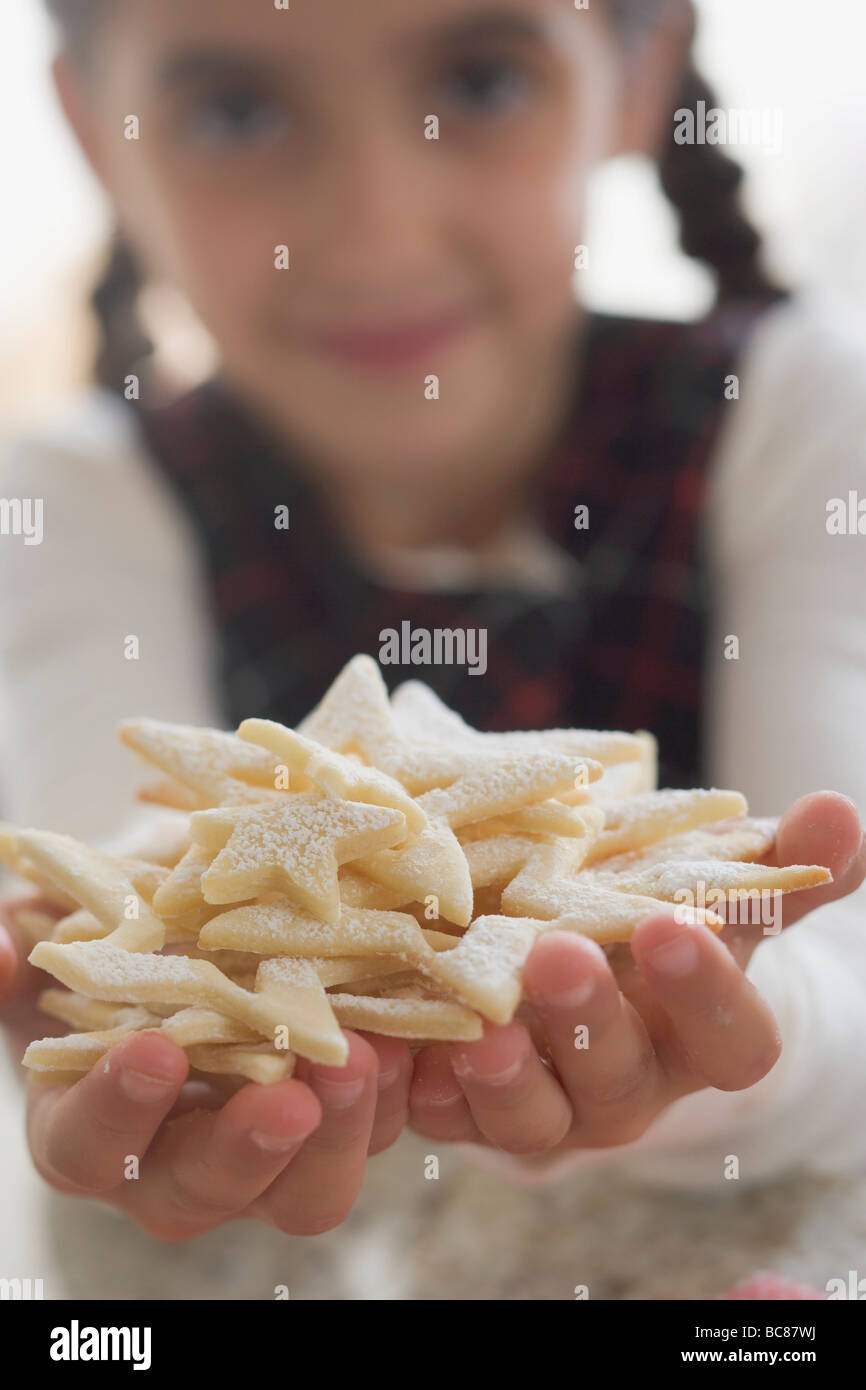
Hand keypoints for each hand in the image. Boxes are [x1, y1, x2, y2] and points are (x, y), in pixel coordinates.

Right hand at [0, 903, 412, 1239]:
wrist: (198, 922)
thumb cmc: (117, 928)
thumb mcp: (67, 920)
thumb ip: (27, 934)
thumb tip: (4, 947)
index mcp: (93, 1122)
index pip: (88, 1146)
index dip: (116, 1110)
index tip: (155, 1051)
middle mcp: (175, 1162)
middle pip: (206, 1193)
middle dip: (249, 1148)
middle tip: (292, 1092)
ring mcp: (266, 1150)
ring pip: (307, 1189)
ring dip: (343, 1128)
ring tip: (371, 1053)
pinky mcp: (341, 1119)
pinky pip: (378, 1129)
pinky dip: (406, 1088)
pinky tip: (428, 1031)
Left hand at [408, 790, 865, 1156]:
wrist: (569, 967)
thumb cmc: (654, 920)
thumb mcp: (714, 891)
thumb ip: (774, 864)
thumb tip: (835, 810)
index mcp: (699, 1035)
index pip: (730, 1037)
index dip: (708, 989)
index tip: (674, 922)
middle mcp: (630, 1085)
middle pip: (621, 1077)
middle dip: (592, 1021)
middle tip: (558, 955)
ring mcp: (548, 1108)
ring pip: (533, 1118)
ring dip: (507, 1078)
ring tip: (479, 1031)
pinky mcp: (467, 1112)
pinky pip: (442, 1118)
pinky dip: (420, 1087)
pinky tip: (397, 1046)